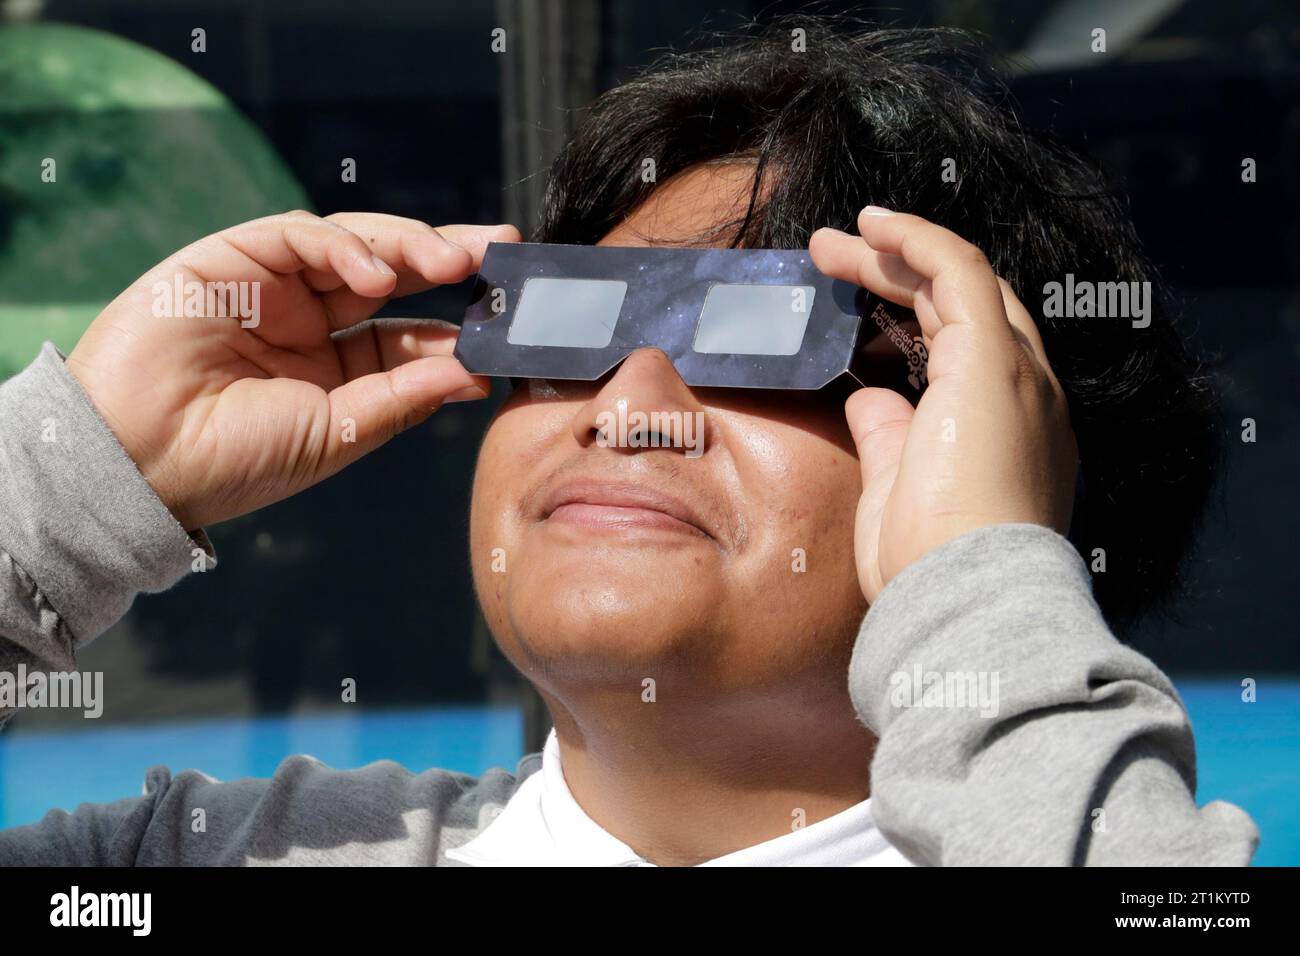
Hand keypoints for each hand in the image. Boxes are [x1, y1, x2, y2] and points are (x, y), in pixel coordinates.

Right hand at [66, 210, 520, 529]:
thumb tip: (478, 374)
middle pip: (396, 274)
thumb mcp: (338, 434)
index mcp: (337, 368)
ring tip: (453, 263)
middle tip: (504, 252)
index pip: (413, 333)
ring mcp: (273, 286)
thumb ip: (404, 396)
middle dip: (452, 258)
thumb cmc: (235, 462)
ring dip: (409, 245)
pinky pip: (300, 234)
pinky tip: (377, 274)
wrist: (140, 464)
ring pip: (357, 244)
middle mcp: (310, 321)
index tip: (513, 321)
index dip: (463, 322)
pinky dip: (344, 246)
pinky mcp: (232, 257)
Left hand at [810, 206, 1078, 603]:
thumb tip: (869, 396)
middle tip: (831, 256)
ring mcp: (1016, 372)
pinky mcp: (993, 359)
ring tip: (833, 239)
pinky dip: (916, 240)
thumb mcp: (897, 490)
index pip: (965, 345)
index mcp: (1008, 425)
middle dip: (895, 272)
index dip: (912, 310)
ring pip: (959, 281)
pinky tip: (873, 224)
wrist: (965, 596)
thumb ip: (889, 437)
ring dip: (894, 251)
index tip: (854, 301)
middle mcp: (1025, 391)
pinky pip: (959, 271)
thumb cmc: (929, 568)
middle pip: (963, 304)